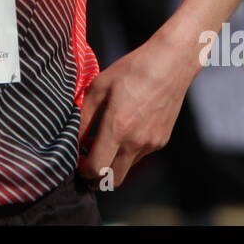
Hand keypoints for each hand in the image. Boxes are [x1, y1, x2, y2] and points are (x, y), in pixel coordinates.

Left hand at [77, 41, 189, 189]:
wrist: (171, 63)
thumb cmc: (133, 70)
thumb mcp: (99, 87)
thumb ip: (83, 116)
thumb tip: (72, 137)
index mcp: (117, 128)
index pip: (96, 168)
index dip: (82, 171)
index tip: (76, 162)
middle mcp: (136, 141)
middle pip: (112, 180)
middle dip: (96, 177)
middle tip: (86, 161)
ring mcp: (151, 143)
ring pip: (127, 168)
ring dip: (113, 164)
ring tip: (103, 143)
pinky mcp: (161, 140)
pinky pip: (139, 156)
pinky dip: (127, 152)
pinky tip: (123, 131)